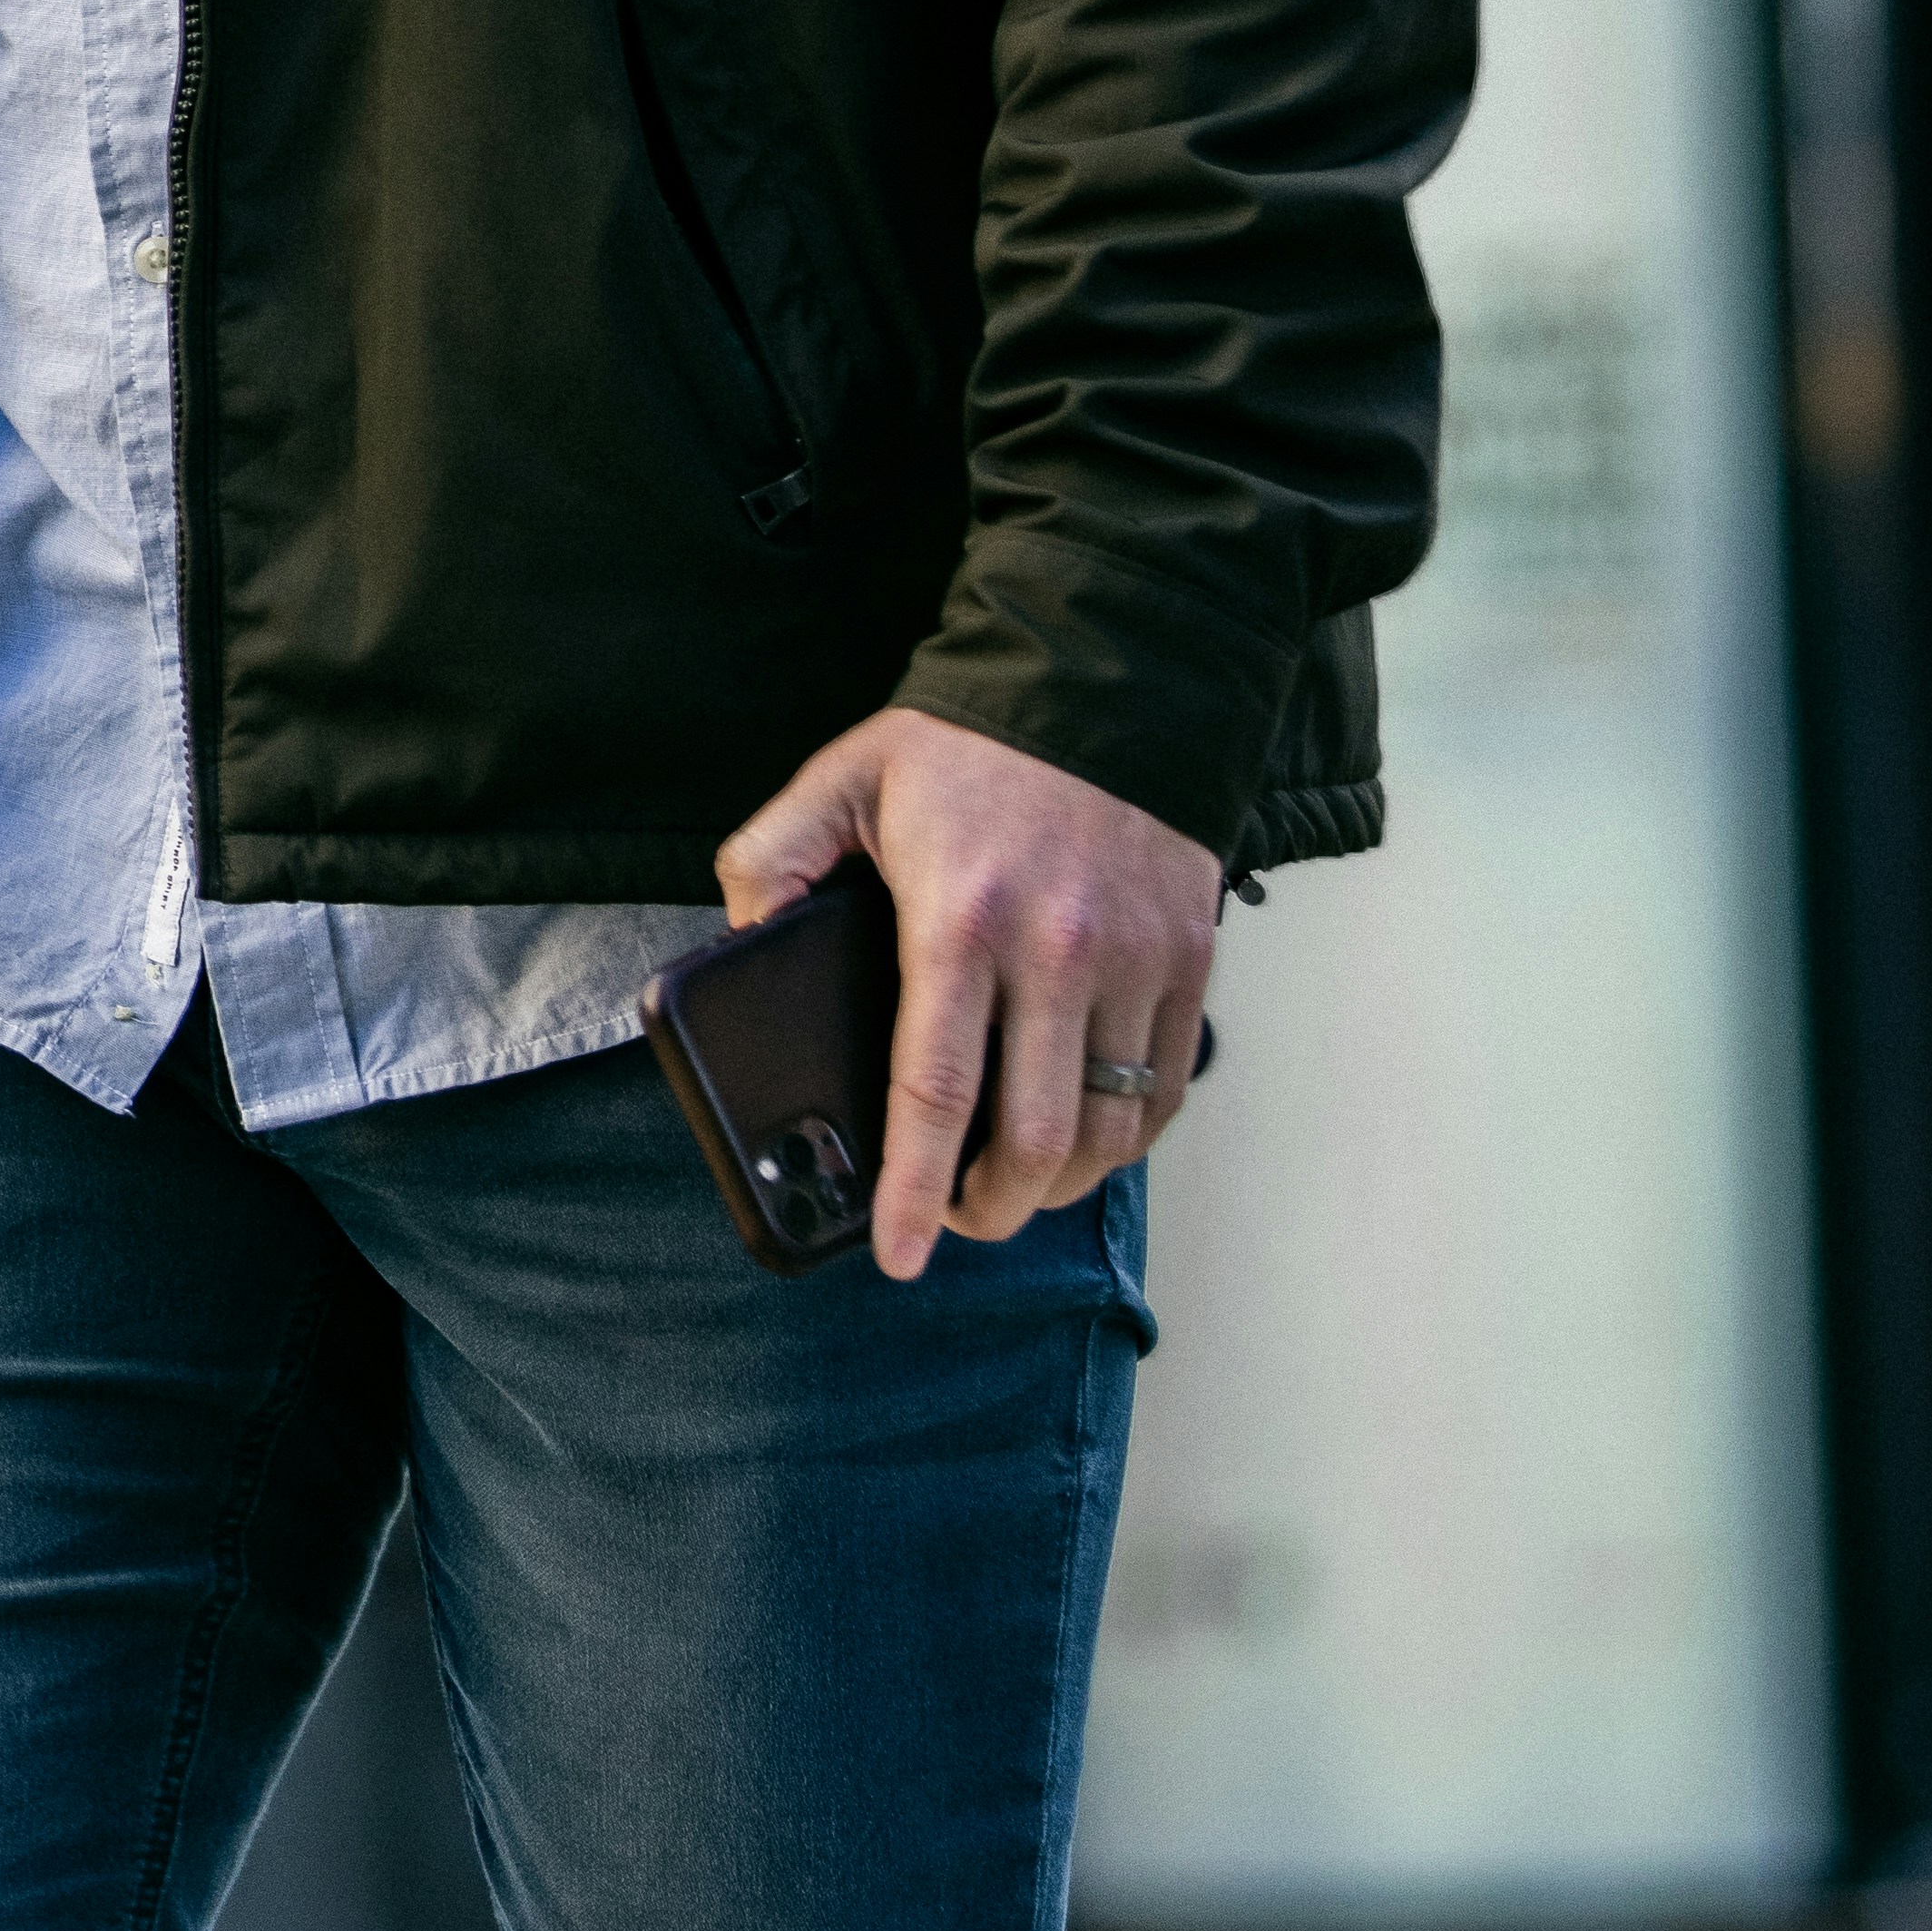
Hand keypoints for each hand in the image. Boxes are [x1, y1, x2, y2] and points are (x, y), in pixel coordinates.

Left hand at [715, 705, 1215, 1286]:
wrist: (1108, 678)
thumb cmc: (969, 743)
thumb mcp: (842, 777)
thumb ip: (772, 857)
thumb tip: (741, 936)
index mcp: (958, 921)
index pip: (933, 1091)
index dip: (914, 1189)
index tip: (899, 1252)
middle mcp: (1056, 953)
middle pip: (1037, 1140)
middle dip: (992, 1209)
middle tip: (958, 1219)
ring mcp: (1135, 962)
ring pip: (1110, 1131)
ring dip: (1061, 1185)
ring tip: (1015, 1184)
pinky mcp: (1190, 959)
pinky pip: (1166, 1090)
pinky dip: (1127, 1138)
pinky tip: (1085, 1138)